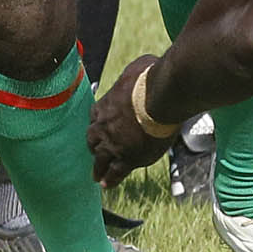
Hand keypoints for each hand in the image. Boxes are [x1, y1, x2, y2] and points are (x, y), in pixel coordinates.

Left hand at [86, 57, 176, 180]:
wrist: (159, 98)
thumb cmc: (151, 79)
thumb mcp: (139, 67)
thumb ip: (136, 73)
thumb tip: (145, 67)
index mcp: (105, 104)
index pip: (95, 116)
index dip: (98, 122)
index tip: (101, 125)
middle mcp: (103, 126)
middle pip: (92, 139)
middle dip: (94, 145)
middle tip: (95, 151)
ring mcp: (113, 144)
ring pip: (100, 159)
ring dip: (98, 167)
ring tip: (97, 176)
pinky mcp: (127, 158)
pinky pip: (115, 172)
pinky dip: (111, 179)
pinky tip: (107, 184)